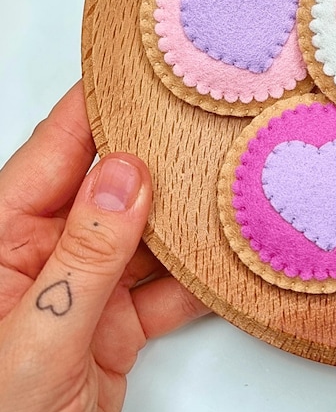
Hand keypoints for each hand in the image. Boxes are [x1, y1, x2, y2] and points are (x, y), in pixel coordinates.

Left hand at [0, 83, 208, 411]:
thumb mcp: (36, 342)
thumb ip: (85, 256)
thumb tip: (125, 175)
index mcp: (1, 243)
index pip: (55, 153)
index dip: (98, 106)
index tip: (143, 69)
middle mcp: (43, 257)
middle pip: (112, 187)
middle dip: (162, 156)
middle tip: (212, 119)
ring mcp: (83, 291)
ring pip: (147, 236)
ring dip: (191, 219)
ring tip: (236, 181)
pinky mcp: (114, 328)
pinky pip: (166, 290)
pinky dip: (202, 280)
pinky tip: (233, 260)